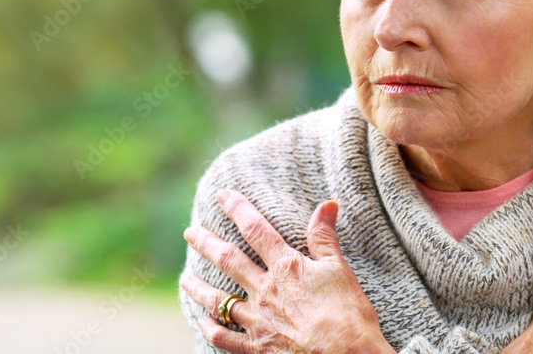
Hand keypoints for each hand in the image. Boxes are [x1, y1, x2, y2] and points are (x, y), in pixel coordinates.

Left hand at [180, 190, 394, 353]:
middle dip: (206, 243)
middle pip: (228, 260)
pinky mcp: (257, 346)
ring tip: (184, 279)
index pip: (255, 230)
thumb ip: (325, 237)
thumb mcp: (340, 269)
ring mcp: (257, 319)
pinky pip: (225, 337)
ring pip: (217, 299)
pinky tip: (203, 321)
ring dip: (198, 287)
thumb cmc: (348, 314)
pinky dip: (211, 328)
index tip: (222, 195)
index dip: (237, 208)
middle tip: (190, 233)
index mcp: (285, 267)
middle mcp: (265, 290)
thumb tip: (327, 204)